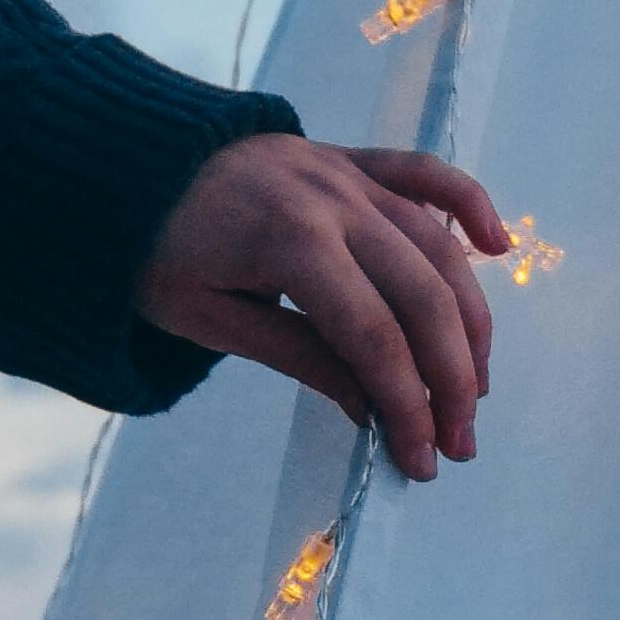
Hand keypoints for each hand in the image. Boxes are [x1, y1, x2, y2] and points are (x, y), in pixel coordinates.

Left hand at [134, 137, 508, 479]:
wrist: (120, 162)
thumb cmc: (150, 250)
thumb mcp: (208, 318)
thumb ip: (297, 356)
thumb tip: (372, 408)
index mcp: (289, 241)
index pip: (372, 336)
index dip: (407, 404)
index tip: (421, 460)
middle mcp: (333, 201)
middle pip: (421, 296)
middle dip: (450, 378)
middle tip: (459, 443)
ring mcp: (347, 174)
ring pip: (438, 246)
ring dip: (469, 321)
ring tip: (475, 385)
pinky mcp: (350, 159)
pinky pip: (424, 174)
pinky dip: (469, 203)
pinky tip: (500, 247)